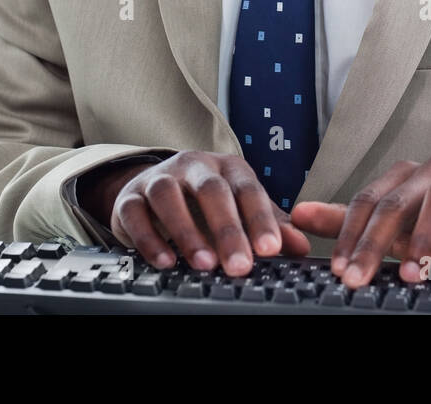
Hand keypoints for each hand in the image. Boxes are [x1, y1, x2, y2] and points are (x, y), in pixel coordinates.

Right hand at [108, 151, 310, 275]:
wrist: (153, 191)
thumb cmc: (204, 203)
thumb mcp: (240, 210)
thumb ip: (270, 227)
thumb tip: (301, 246)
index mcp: (227, 167)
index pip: (248, 189)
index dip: (260, 219)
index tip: (271, 249)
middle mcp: (193, 166)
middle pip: (212, 189)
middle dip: (228, 229)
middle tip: (240, 265)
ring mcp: (159, 178)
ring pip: (169, 196)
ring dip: (187, 231)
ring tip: (204, 264)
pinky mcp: (130, 197)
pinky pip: (136, 214)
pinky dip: (149, 239)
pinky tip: (165, 261)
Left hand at [290, 156, 430, 288]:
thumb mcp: (396, 225)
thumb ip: (348, 220)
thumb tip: (297, 214)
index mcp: (403, 175)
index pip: (368, 200)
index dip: (350, 234)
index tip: (339, 269)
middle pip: (396, 201)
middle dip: (374, 242)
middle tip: (360, 277)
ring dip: (421, 238)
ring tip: (409, 274)